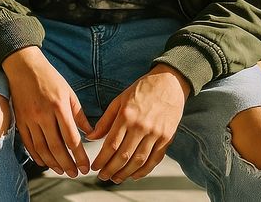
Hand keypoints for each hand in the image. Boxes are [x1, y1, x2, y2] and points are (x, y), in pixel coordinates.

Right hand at [1, 47, 91, 176]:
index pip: (71, 138)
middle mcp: (44, 115)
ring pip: (41, 148)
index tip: (85, 167)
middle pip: (56, 147)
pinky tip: (44, 162)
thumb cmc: (50, 78)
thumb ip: (79, 115)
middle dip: (67, 164)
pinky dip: (36, 155)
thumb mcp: (69, 93)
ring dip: (52, 163)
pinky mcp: (20, 120)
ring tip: (62, 171)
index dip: (79, 156)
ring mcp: (30, 119)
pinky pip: (28, 143)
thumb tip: (91, 134)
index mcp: (59, 107)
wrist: (24, 67)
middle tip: (75, 174)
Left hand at [88, 64, 189, 182]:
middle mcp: (141, 126)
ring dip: (126, 173)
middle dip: (111, 169)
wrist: (169, 83)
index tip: (95, 167)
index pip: (111, 144)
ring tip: (116, 178)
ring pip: (139, 160)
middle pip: (124, 155)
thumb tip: (91, 137)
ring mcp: (156, 134)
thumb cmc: (141, 90)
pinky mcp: (167, 138)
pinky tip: (134, 175)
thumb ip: (105, 120)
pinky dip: (144, 170)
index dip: (102, 159)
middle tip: (103, 176)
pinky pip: (154, 160)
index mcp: (127, 116)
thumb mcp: (119, 100)